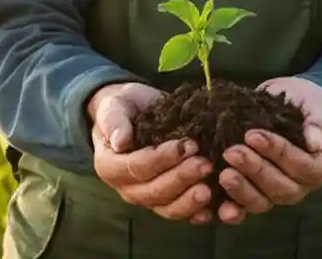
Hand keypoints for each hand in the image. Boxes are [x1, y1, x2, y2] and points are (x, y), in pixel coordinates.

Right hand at [87, 82, 215, 224]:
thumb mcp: (114, 106)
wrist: (134, 112)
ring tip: (209, 189)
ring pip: (167, 207)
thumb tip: (120, 142)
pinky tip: (212, 211)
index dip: (161, 159)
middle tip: (205, 164)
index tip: (186, 146)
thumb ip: (114, 121)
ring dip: (189, 200)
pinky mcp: (165, 200)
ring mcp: (147, 197)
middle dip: (181, 179)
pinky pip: (179, 213)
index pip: (136, 168)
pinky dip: (195, 214)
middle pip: (154, 191)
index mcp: (110, 166)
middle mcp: (127, 187)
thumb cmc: (123, 108)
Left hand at [217, 76, 321, 224]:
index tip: (253, 135)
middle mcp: (298, 187)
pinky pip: (243, 208)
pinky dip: (232, 209)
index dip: (276, 152)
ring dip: (241, 190)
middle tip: (231, 152)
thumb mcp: (316, 106)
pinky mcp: (255, 194)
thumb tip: (316, 144)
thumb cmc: (306, 104)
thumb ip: (316, 123)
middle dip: (254, 170)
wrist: (290, 103)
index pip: (299, 165)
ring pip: (260, 202)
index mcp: (317, 168)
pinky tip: (219, 207)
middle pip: (279, 188)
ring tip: (224, 173)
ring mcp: (275, 194)